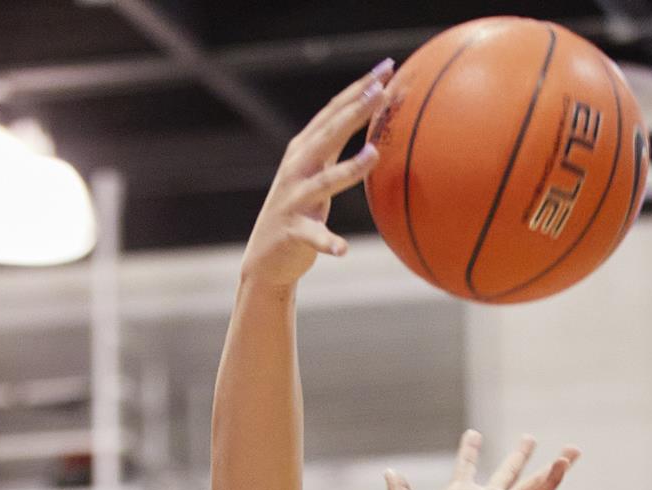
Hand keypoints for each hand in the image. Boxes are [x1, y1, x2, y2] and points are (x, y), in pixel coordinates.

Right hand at [239, 61, 392, 287]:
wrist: (264, 258)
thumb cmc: (298, 211)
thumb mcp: (314, 173)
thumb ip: (334, 148)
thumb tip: (371, 124)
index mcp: (304, 150)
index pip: (333, 112)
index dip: (358, 89)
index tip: (386, 68)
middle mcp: (296, 169)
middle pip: (329, 135)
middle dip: (355, 111)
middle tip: (381, 91)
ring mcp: (294, 200)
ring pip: (324, 182)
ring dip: (349, 169)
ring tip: (374, 155)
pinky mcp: (293, 232)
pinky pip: (314, 237)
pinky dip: (328, 242)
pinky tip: (343, 250)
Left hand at [386, 429, 578, 489]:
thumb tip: (391, 472)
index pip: (467, 467)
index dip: (470, 451)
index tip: (473, 434)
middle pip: (507, 473)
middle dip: (519, 456)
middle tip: (531, 438)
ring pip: (530, 485)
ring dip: (552, 469)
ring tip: (572, 451)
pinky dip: (550, 482)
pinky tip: (563, 464)